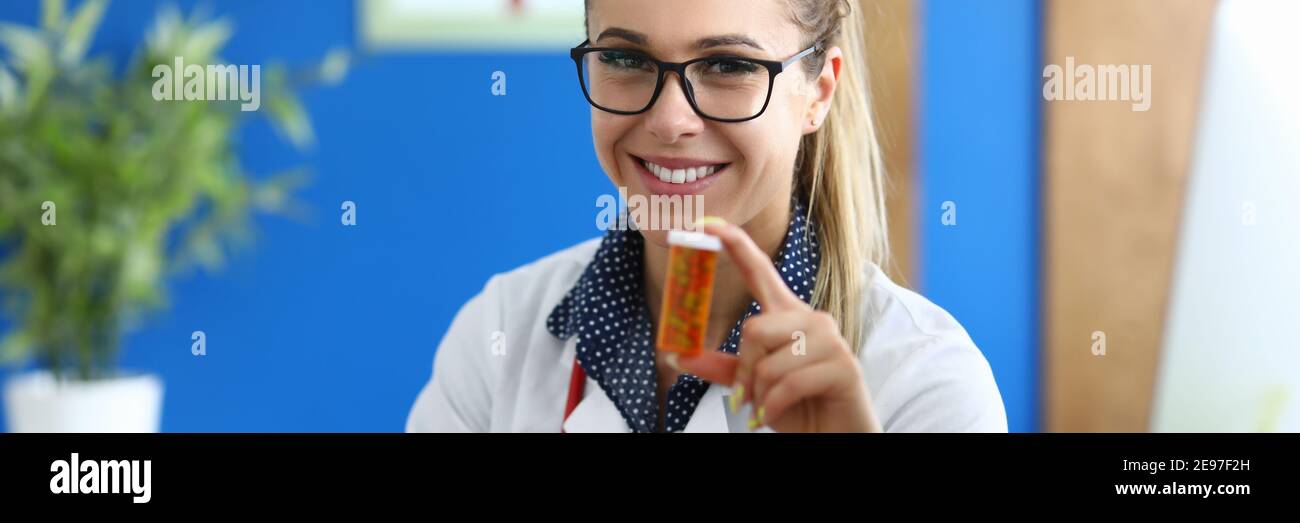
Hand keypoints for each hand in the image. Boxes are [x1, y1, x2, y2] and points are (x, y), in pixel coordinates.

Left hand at [667, 217, 881, 432]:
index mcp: (788, 316)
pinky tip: (777, 415)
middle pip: (753, 328)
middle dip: (743, 370)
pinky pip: (788, 384)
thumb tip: (678, 354)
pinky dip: (773, 407)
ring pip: (768, 360)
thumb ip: (722, 367)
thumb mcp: (754, 386)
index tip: (709, 224)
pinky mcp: (844, 366)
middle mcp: (812, 320)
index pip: (760, 271)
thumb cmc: (800, 407)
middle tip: (748, 398)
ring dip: (759, 394)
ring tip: (770, 407)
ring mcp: (832, 340)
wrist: (840, 437)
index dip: (736, 245)